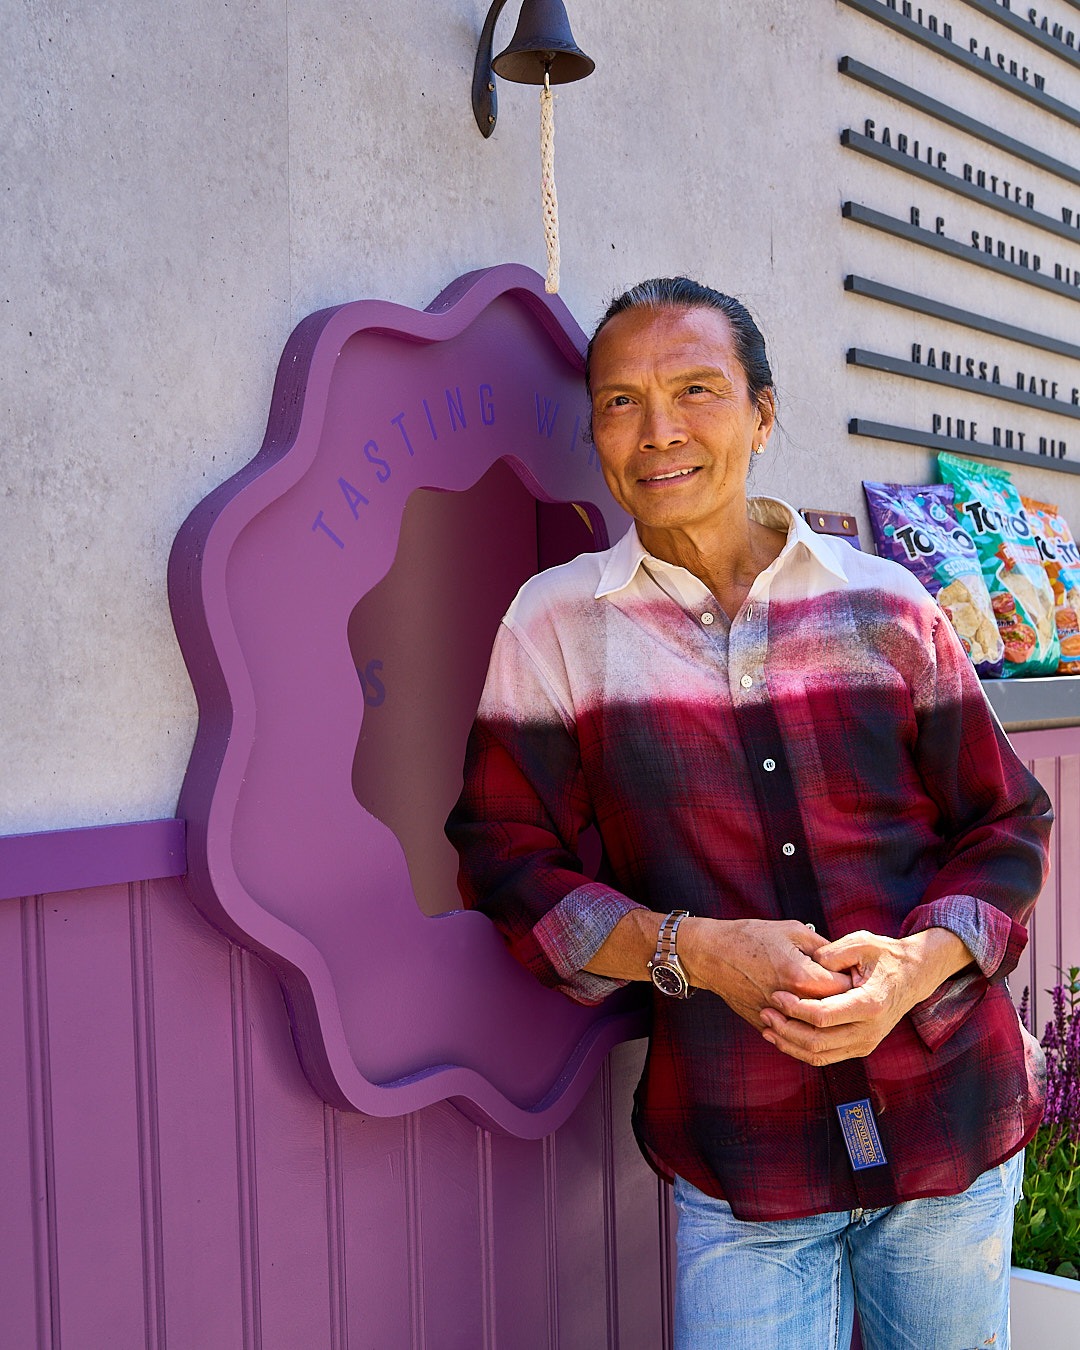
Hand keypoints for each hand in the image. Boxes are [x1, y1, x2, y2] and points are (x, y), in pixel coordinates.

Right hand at [679, 917, 851, 1029]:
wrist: (711, 954)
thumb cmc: (751, 937)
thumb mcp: (793, 931)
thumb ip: (824, 948)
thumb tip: (846, 962)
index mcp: (802, 977)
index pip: (846, 989)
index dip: (854, 979)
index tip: (854, 972)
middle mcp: (791, 1003)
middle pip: (833, 1012)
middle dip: (843, 1000)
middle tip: (843, 985)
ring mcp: (776, 1018)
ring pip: (814, 1029)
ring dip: (823, 1016)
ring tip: (826, 998)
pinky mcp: (764, 1026)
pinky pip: (793, 1033)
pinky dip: (802, 1024)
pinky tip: (803, 1008)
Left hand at [758, 928, 972, 1064]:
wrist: (913, 976)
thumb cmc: (884, 956)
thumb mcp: (862, 943)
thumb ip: (834, 952)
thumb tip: (808, 964)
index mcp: (870, 1004)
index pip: (822, 1016)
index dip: (794, 1008)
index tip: (774, 995)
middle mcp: (869, 1030)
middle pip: (817, 1041)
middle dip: (785, 1029)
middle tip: (764, 1012)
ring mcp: (866, 1043)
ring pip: (819, 1055)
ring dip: (789, 1043)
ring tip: (767, 1025)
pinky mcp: (860, 1047)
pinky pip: (826, 1057)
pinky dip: (801, 1049)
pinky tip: (783, 1035)